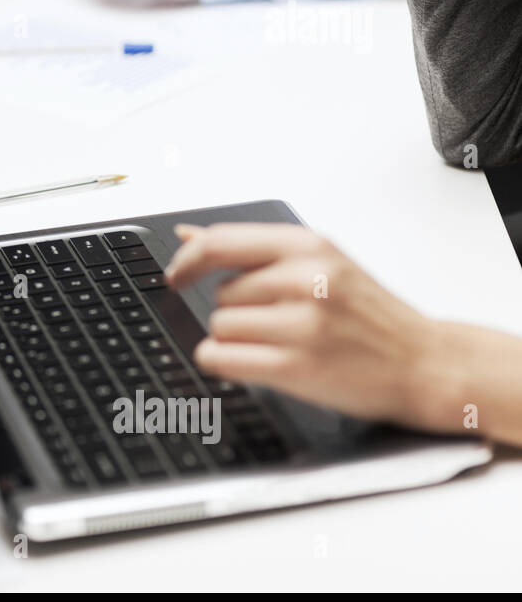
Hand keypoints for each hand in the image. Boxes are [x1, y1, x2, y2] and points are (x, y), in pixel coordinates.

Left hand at [165, 224, 445, 427]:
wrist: (428, 363)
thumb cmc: (369, 315)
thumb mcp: (321, 264)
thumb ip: (255, 251)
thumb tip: (189, 236)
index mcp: (309, 246)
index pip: (220, 242)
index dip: (187, 262)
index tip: (175, 276)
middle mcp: (305, 278)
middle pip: (220, 293)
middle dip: (239, 311)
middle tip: (283, 324)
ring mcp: (302, 323)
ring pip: (220, 326)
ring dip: (238, 340)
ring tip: (285, 344)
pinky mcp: (296, 365)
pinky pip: (220, 358)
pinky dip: (224, 363)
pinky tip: (256, 364)